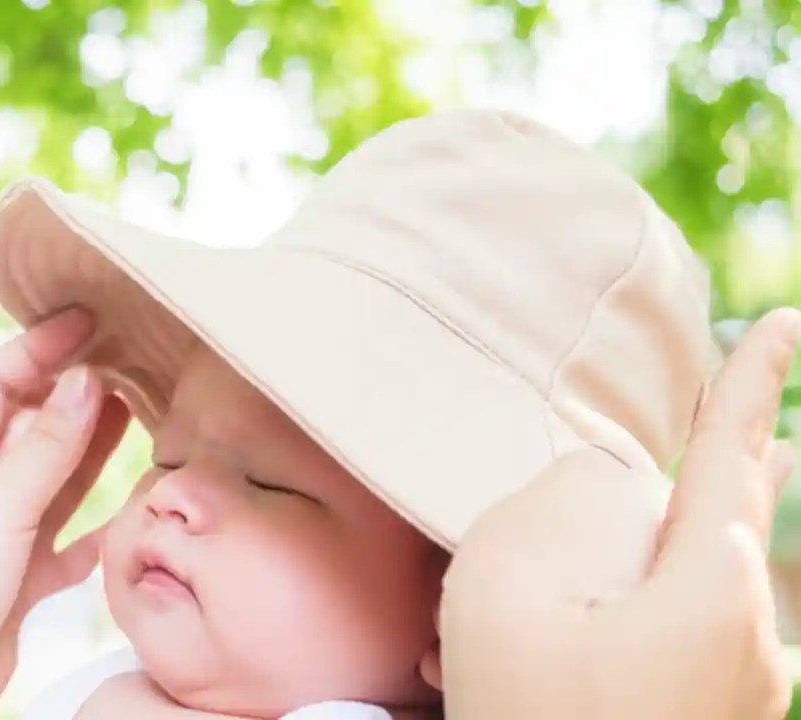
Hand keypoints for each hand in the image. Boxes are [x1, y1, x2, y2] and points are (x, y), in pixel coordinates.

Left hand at [0, 307, 129, 719]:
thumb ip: (48, 445)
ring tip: (135, 410)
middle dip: (71, 390)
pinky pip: (64, 541)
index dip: (39, 345)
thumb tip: (89, 378)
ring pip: (50, 477)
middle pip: (27, 422)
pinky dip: (93, 525)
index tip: (89, 319)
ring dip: (88, 447)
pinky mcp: (15, 581)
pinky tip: (123, 514)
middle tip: (126, 361)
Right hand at [439, 307, 800, 718]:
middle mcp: (751, 637)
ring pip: (695, 588)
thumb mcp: (503, 592)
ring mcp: (740, 691)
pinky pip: (682, 644)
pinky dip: (630, 621)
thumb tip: (604, 484)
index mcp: (712, 590)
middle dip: (734, 463)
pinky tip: (562, 647)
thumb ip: (553, 503)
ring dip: (640, 567)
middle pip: (735, 520)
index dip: (753, 380)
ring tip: (591, 569)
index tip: (783, 319)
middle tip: (757, 418)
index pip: (733, 457)